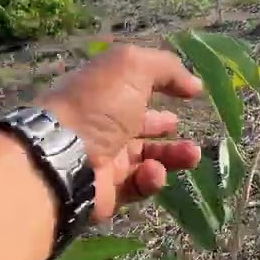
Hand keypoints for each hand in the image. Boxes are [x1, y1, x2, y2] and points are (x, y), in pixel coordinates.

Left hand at [40, 44, 203, 221]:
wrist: (65, 158)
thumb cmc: (97, 105)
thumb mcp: (132, 68)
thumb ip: (166, 68)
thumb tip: (195, 84)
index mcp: (103, 93)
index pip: (133, 88)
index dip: (160, 87)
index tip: (189, 94)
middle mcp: (102, 124)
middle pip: (140, 126)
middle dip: (166, 127)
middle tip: (186, 129)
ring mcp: (105, 159)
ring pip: (147, 158)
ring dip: (172, 156)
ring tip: (191, 155)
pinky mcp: (110, 190)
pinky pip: (139, 184)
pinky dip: (151, 178)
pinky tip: (153, 171)